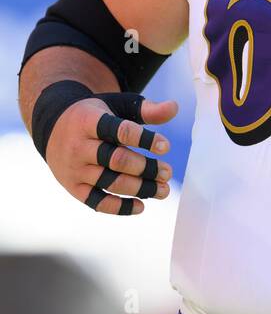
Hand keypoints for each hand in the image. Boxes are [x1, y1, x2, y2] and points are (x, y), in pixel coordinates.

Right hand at [45, 92, 177, 214]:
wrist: (52, 127)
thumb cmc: (94, 116)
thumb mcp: (116, 106)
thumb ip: (146, 110)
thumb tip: (175, 108)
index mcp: (89, 121)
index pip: (120, 130)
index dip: (145, 139)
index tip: (166, 146)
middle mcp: (79, 146)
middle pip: (116, 160)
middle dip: (146, 168)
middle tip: (168, 172)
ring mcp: (74, 169)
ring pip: (109, 182)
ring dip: (140, 189)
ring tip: (163, 191)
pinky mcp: (73, 187)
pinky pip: (96, 202)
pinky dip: (119, 207)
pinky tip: (141, 206)